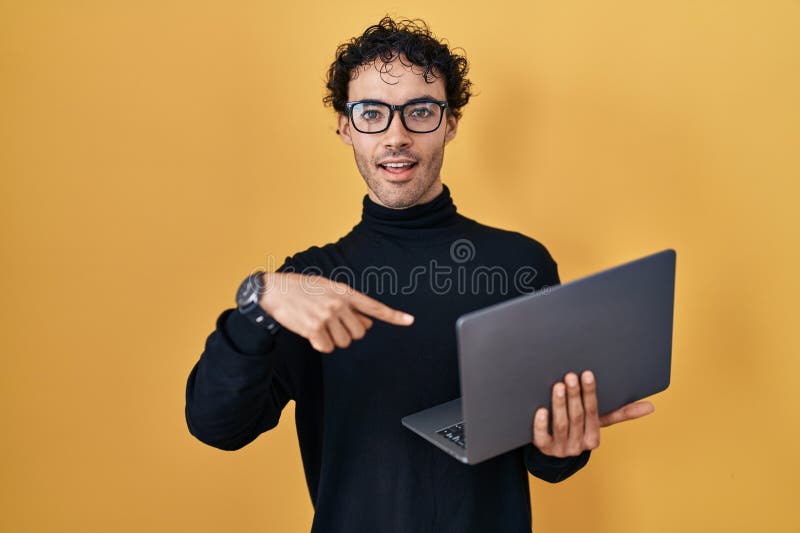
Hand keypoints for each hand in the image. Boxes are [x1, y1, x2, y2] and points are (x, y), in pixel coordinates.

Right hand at [259, 272, 414, 352]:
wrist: (274, 290)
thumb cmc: (302, 290)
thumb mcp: (329, 289)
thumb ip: (349, 305)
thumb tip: (368, 324)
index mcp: (345, 292)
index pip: (375, 307)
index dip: (394, 316)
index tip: (410, 321)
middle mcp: (339, 304)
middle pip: (360, 333)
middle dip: (349, 333)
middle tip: (333, 325)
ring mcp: (327, 316)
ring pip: (344, 342)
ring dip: (333, 340)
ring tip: (319, 325)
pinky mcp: (314, 328)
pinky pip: (327, 348)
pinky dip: (320, 345)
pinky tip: (311, 333)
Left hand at [532, 370, 654, 457]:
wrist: (553, 452)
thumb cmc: (579, 429)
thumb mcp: (598, 422)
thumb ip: (622, 413)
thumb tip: (651, 407)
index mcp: (594, 439)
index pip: (593, 414)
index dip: (590, 394)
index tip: (587, 374)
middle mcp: (578, 446)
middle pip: (577, 418)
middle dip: (575, 395)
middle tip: (570, 376)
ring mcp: (560, 449)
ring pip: (561, 425)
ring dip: (560, 405)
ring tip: (558, 386)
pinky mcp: (543, 449)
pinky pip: (541, 438)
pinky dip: (541, 424)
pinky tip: (541, 409)